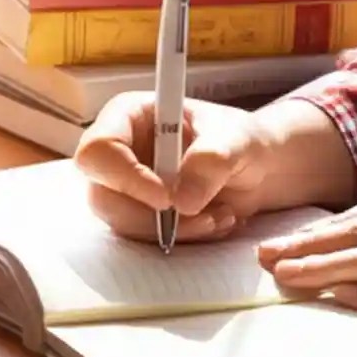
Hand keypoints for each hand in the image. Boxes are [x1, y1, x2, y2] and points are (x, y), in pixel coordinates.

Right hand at [73, 92, 271, 242]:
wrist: (258, 169)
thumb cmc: (241, 140)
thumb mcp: (236, 140)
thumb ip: (211, 161)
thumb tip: (181, 201)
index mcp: (128, 117)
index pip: (98, 149)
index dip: (125, 177)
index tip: (166, 198)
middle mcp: (118, 153)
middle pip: (102, 195)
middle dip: (151, 217)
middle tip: (200, 215)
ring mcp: (125, 188)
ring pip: (123, 224)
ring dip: (174, 231)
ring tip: (218, 216)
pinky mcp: (140, 215)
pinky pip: (145, 239)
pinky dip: (183, 239)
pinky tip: (214, 221)